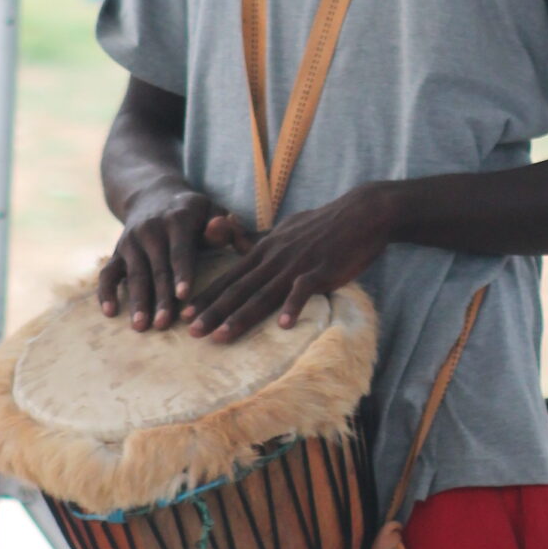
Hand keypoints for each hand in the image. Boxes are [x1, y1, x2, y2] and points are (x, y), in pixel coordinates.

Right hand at [98, 188, 248, 330]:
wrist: (151, 193)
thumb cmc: (192, 210)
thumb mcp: (212, 209)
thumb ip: (228, 227)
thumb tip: (243, 243)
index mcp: (178, 220)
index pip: (180, 250)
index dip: (181, 273)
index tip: (183, 295)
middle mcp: (150, 230)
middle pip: (156, 268)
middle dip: (159, 297)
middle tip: (164, 324)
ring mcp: (131, 241)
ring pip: (133, 274)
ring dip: (136, 301)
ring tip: (141, 326)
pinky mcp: (117, 250)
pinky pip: (108, 273)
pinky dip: (106, 292)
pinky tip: (110, 314)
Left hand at [186, 184, 397, 342]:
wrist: (362, 213)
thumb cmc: (324, 224)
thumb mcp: (286, 228)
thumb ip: (262, 241)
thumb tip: (241, 245)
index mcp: (265, 251)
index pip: (229, 277)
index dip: (207, 297)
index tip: (185, 315)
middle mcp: (275, 258)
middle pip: (239, 289)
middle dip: (213, 312)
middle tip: (191, 333)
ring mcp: (297, 264)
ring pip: (263, 293)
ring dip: (241, 316)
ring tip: (222, 335)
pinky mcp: (322, 270)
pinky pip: (303, 290)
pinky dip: (292, 306)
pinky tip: (283, 325)